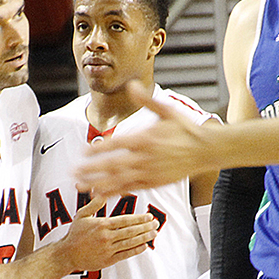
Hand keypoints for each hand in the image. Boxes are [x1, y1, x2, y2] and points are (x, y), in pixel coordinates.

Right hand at [59, 196, 157, 271]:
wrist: (67, 254)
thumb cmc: (74, 234)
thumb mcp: (82, 215)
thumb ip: (95, 204)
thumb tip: (101, 191)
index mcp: (102, 224)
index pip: (125, 220)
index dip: (139, 218)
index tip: (149, 216)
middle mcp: (106, 237)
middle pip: (131, 231)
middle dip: (146, 227)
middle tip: (156, 223)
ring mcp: (108, 249)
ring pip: (130, 242)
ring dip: (144, 238)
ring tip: (154, 233)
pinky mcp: (108, 260)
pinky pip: (125, 255)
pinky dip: (136, 250)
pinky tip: (145, 246)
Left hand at [77, 81, 215, 196]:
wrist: (205, 150)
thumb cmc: (185, 129)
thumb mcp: (167, 110)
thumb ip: (146, 100)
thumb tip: (133, 84)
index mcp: (146, 139)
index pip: (116, 144)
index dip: (98, 149)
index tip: (83, 151)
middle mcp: (145, 158)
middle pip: (112, 166)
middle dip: (91, 170)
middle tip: (72, 172)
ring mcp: (149, 172)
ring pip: (119, 180)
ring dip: (98, 184)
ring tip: (80, 187)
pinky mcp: (153, 183)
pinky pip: (130, 189)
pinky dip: (114, 192)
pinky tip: (100, 194)